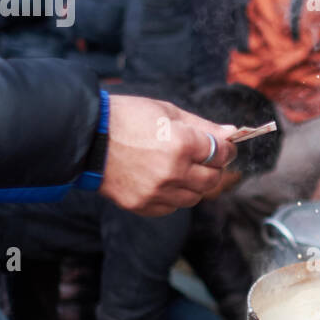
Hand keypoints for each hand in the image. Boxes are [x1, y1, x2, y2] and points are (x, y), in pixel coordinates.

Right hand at [99, 95, 239, 215]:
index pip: (221, 153)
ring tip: (180, 168)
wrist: (86, 137)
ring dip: (194, 184)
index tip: (224, 146)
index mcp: (181, 144)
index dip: (226, 149)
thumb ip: (203, 126)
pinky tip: (163, 180)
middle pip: (212, 179)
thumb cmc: (127, 118)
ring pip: (194, 197)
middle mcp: (172, 172)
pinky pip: (172, 207)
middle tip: (205, 158)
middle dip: (214, 167)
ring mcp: (157, 192)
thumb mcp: (167, 111)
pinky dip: (174, 196)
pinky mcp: (142, 205)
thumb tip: (233, 133)